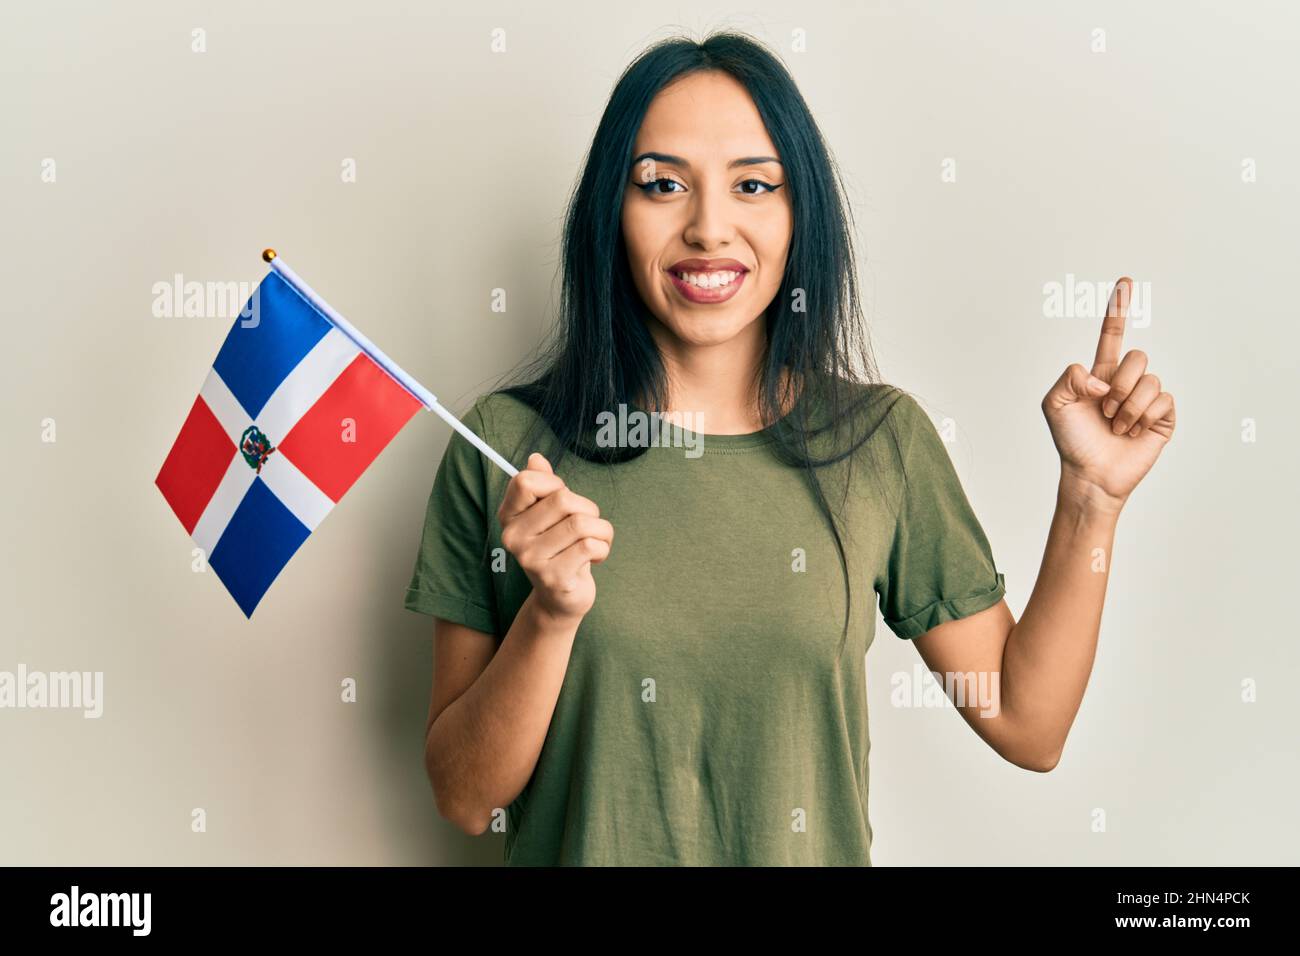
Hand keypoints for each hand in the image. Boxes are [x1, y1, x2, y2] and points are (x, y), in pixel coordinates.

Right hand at [496, 453, 613, 622]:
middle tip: (588, 524)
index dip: (554, 484)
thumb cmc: (559, 548)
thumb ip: (542, 485)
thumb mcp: (548, 515)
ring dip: (601, 529)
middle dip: (587, 508)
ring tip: (596, 540)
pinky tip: (596, 557)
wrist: (560, 598)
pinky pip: (590, 545)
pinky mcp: (554, 578)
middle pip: (562, 499)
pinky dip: (603, 547)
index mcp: (509, 517)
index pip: (525, 481)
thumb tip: (536, 458)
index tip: (563, 499)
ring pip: (581, 523)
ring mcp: (531, 559)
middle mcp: (513, 537)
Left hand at [1041, 277, 1176, 511]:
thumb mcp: (1054, 404)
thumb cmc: (1070, 441)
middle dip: (1120, 385)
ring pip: (1150, 380)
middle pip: (1138, 357)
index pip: (1112, 336)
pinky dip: (1143, 417)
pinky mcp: (1162, 417)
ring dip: (1128, 407)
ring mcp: (1146, 399)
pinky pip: (1163, 399)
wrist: (1089, 474)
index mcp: (1100, 374)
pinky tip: (1133, 432)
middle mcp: (1126, 382)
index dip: (1119, 309)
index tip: (1125, 282)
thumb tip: (1101, 377)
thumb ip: (1068, 377)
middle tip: (1105, 410)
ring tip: (1116, 426)